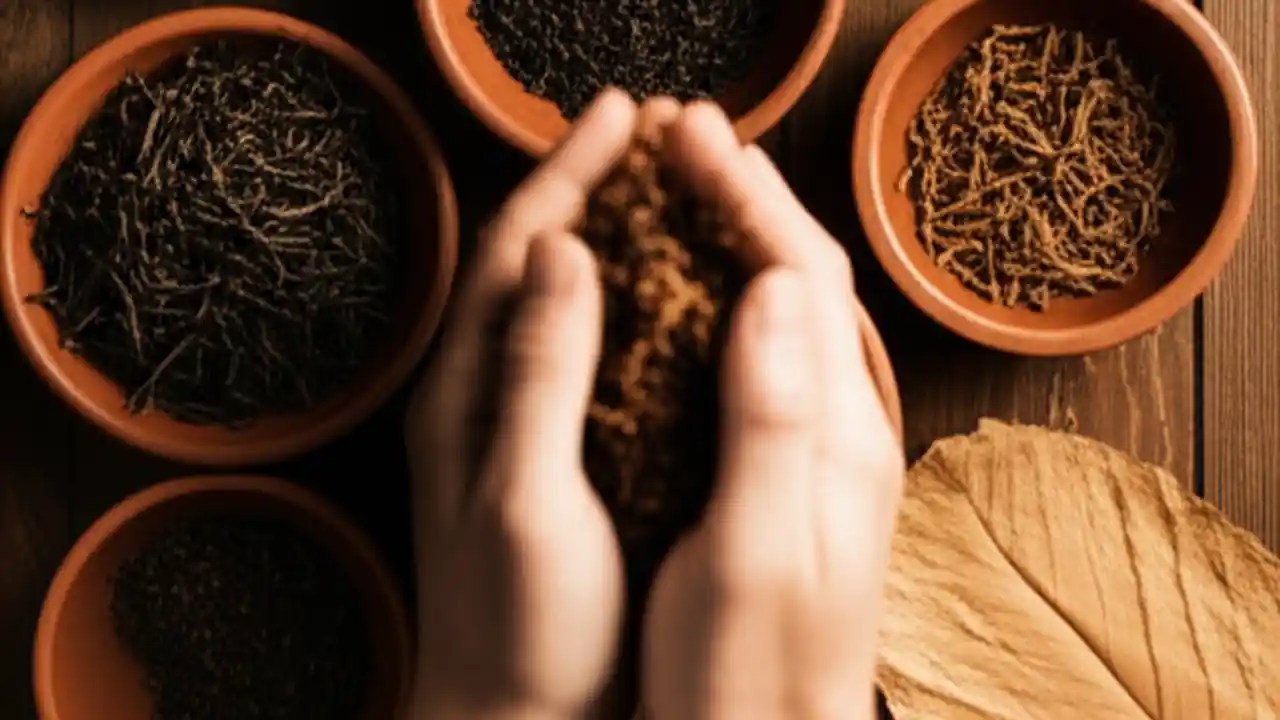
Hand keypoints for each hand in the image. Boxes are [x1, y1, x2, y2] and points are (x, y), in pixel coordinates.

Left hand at [405, 90, 639, 719]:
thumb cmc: (516, 627)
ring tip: (670, 192)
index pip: (514, 250)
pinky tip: (676, 301)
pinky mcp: (559, 458)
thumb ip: (538, 372)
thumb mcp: (525, 494)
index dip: (568, 174)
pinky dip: (633, 313)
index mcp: (467, 393)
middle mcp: (486, 396)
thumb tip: (563, 250)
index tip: (623, 114)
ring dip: (614, 240)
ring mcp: (522, 426)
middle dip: (591, 188)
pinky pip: (594, 359)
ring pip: (567, 306)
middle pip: (536, 262)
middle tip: (654, 132)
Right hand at [642, 104, 904, 719]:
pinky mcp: (791, 474)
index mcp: (838, 436)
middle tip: (681, 138)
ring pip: (789, 315)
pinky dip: (731, 302)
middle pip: (807, 282)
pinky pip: (769, 358)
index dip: (747, 197)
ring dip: (741, 240)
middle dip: (747, 199)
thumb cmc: (749, 670)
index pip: (805, 278)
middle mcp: (844, 431)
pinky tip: (691, 297)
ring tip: (684, 190)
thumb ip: (771, 418)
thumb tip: (774, 286)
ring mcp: (821, 452)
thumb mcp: (754, 547)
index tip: (687, 138)